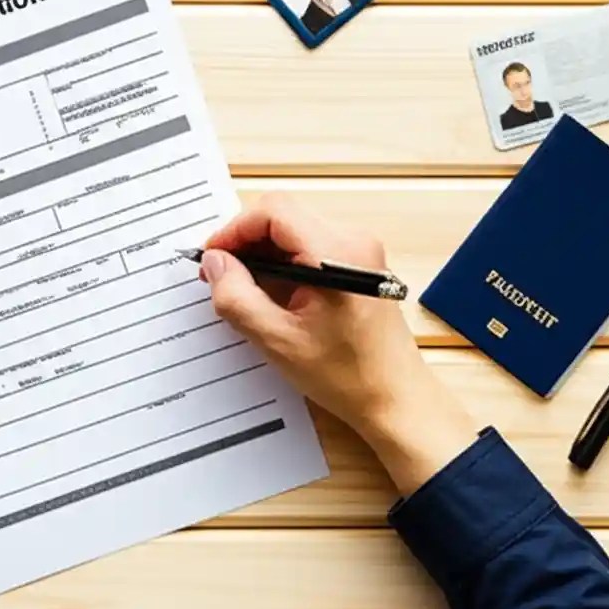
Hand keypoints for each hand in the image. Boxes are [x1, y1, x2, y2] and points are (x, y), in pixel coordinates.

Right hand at [201, 194, 476, 494]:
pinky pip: (310, 247)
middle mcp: (353, 241)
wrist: (395, 397)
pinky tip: (269, 293)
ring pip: (295, 230)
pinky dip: (283, 262)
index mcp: (337, 252)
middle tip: (220, 274)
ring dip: (263, 253)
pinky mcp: (359, 264)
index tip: (212, 257)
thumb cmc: (347, 375)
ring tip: (242, 288)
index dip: (234, 229)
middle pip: (284, 216)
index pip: (274, 211)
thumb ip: (237, 297)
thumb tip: (214, 263)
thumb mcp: (277, 340)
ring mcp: (360, 251)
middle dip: (245, 241)